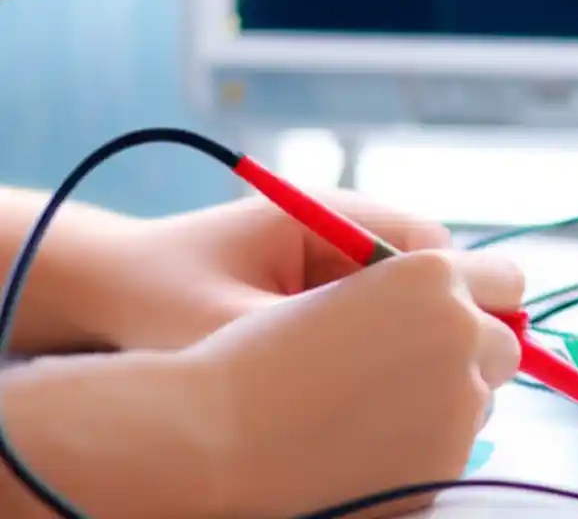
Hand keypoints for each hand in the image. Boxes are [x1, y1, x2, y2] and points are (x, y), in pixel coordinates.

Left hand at [91, 190, 455, 350]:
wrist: (100, 285)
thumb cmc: (156, 296)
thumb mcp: (226, 328)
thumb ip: (307, 339)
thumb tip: (395, 368)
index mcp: (324, 212)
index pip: (430, 244)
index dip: (456, 294)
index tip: (458, 349)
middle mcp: (338, 225)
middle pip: (429, 268)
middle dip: (438, 316)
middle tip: (430, 374)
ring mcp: (330, 255)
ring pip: (405, 296)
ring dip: (404, 334)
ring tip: (384, 383)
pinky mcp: (317, 286)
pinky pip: (373, 314)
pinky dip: (376, 345)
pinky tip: (356, 383)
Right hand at [188, 250, 522, 517]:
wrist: (210, 439)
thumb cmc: (256, 356)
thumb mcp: (337, 289)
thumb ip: (415, 284)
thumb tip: (478, 304)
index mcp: (429, 276)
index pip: (505, 279)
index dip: (483, 296)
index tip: (463, 310)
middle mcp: (459, 333)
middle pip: (504, 344)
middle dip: (470, 351)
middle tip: (408, 363)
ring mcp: (459, 403)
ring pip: (480, 399)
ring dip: (447, 399)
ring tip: (366, 405)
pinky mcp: (446, 463)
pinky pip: (453, 447)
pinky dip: (423, 445)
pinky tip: (361, 441)